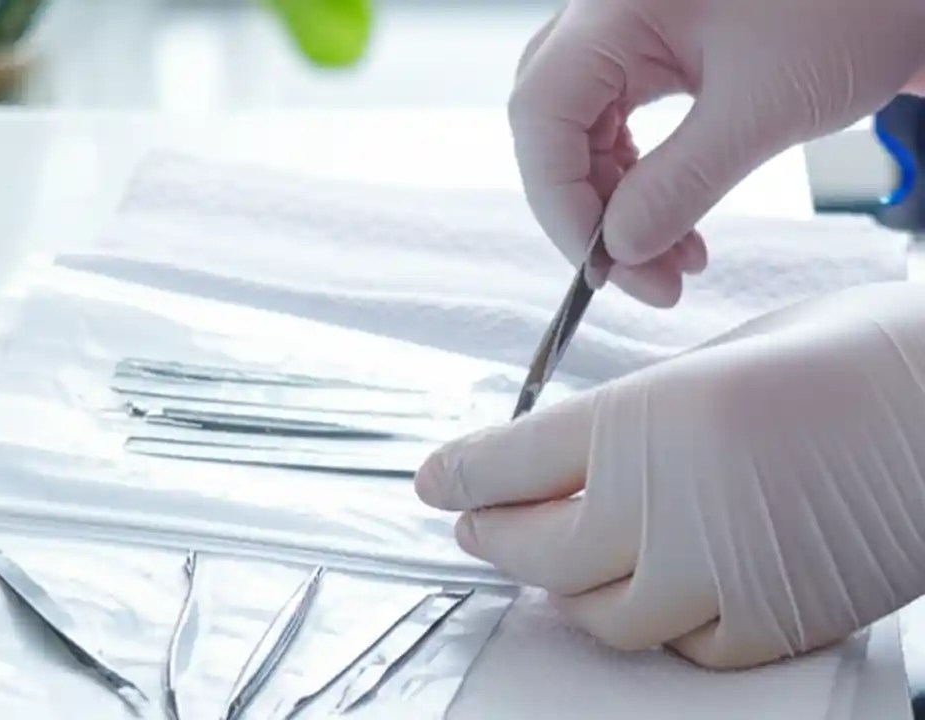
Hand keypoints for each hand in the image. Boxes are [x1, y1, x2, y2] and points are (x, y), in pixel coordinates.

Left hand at [416, 283, 924, 667]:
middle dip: (493, 533)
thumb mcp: (722, 355)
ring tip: (553, 560)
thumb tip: (570, 450)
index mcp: (649, 418)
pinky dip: (651, 621)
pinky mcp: (771, 624)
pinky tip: (649, 590)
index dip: (460, 473)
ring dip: (562, 585)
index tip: (437, 479)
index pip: (508, 462)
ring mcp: (719, 577)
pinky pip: (677, 645)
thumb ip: (637, 414)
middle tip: (477, 521)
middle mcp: (670, 505)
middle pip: (534, 548)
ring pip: (595, 612)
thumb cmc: (861, 358)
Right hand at [511, 0, 924, 306]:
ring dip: (619, 206)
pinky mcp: (653, 48)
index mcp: (614, 8)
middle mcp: (606, 14)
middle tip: (643, 276)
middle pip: (554, 128)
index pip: (542, 114)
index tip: (604, 267)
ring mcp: (627, 28)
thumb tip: (619, 251)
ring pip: (583, 133)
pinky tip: (677, 221)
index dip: (560, 202)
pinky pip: (617, 122)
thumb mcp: (763, 110)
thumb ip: (680, 185)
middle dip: (591, 213)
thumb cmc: (853, 8)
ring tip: (676, 259)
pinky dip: (641, 181)